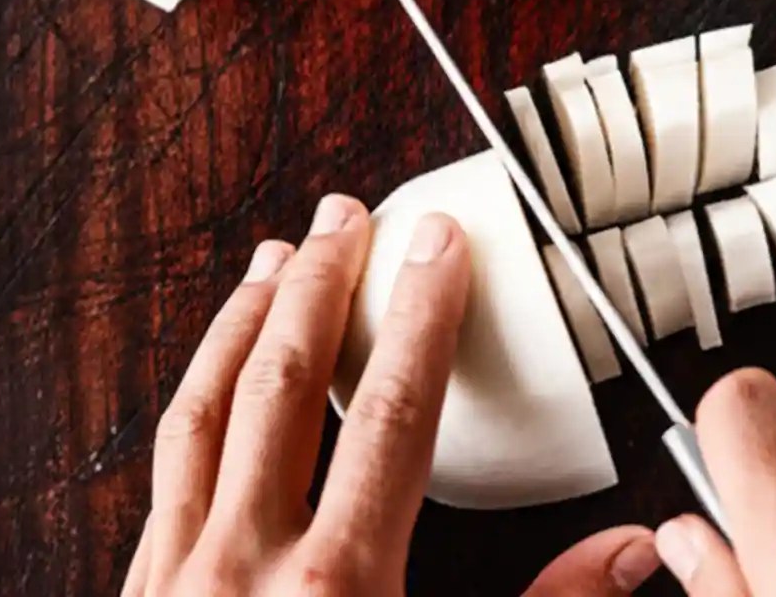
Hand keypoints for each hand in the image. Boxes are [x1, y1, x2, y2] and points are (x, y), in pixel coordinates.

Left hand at [122, 195, 660, 595]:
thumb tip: (629, 555)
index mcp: (341, 585)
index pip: (394, 409)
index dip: (423, 314)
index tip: (438, 243)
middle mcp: (247, 562)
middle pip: (286, 382)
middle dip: (319, 284)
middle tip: (343, 216)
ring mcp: (181, 573)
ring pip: (205, 410)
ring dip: (242, 323)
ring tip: (270, 260)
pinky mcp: (147, 589)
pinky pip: (170, 465)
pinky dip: (200, 399)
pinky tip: (221, 378)